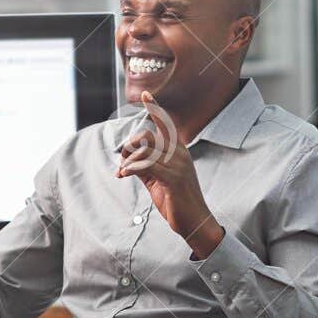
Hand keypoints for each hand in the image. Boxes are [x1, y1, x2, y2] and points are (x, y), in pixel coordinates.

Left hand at [116, 93, 224, 258]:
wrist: (195, 222)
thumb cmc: (176, 201)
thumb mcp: (158, 181)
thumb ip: (145, 167)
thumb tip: (128, 160)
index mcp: (178, 151)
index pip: (165, 124)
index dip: (155, 108)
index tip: (145, 94)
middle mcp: (179, 153)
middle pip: (146, 135)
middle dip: (128, 147)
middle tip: (122, 165)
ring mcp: (178, 164)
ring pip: (144, 149)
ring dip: (127, 160)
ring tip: (122, 173)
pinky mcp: (173, 177)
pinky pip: (145, 164)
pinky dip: (130, 168)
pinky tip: (123, 175)